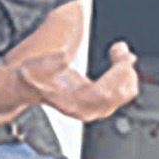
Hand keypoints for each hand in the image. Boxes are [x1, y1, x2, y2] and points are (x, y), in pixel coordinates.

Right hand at [19, 40, 139, 122]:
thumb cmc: (33, 76)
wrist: (30, 87)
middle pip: (119, 94)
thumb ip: (48, 62)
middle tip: (120, 47)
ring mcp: (95, 109)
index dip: (116, 73)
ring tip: (118, 51)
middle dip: (125, 69)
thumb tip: (62, 56)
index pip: (102, 92)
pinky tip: (119, 59)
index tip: (121, 53)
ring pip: (125, 94)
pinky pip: (123, 92)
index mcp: (71, 103)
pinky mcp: (101, 103)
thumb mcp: (34, 66)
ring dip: (127, 71)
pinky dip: (125, 75)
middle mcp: (86, 110)